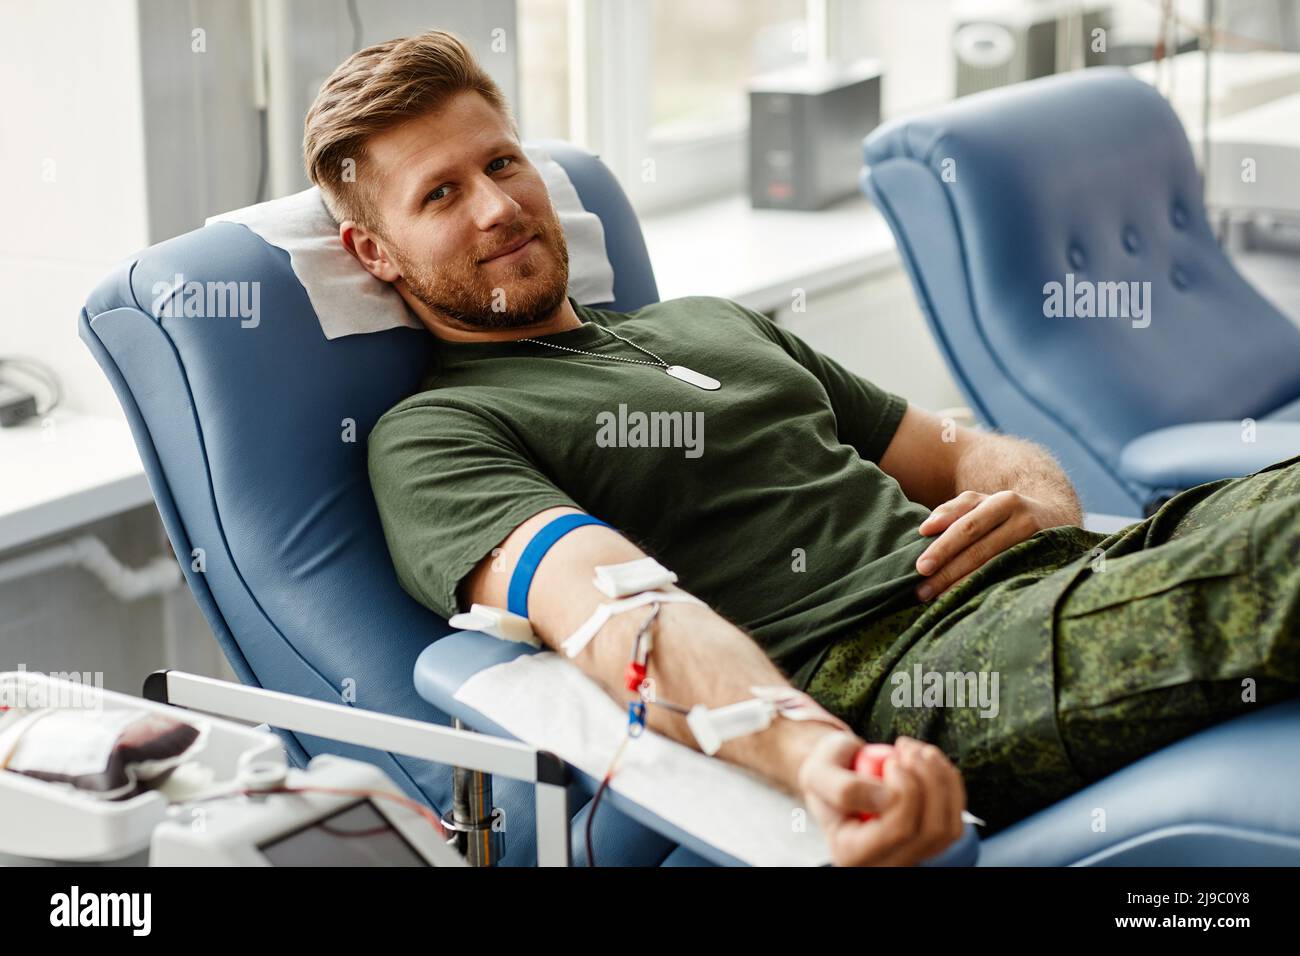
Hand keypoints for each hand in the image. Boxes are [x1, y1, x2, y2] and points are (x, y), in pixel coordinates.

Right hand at [797, 732, 966, 865]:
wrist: (838, 772)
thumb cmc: (827, 771)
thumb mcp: (820, 772)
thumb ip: (846, 789)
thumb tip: (889, 798)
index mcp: (851, 853)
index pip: (899, 830)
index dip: (906, 792)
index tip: (892, 761)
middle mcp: (883, 862)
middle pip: (930, 832)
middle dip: (928, 782)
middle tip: (906, 748)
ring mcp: (909, 855)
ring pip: (948, 829)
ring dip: (940, 780)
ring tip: (917, 749)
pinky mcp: (928, 841)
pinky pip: (955, 820)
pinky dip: (949, 784)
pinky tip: (929, 760)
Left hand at [914, 490, 1067, 600]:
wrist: (1056, 515)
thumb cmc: (1003, 510)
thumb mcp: (981, 502)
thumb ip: (952, 510)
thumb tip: (926, 529)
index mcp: (1003, 502)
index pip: (967, 527)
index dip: (943, 547)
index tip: (920, 567)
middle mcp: (1023, 521)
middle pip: (980, 550)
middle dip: (948, 572)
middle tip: (922, 590)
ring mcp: (1037, 544)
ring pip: (995, 568)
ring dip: (963, 586)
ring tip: (938, 600)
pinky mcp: (1044, 563)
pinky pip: (1010, 579)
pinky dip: (986, 590)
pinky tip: (966, 601)